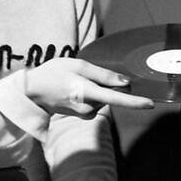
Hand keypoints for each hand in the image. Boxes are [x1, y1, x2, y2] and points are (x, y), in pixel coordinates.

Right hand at [24, 58, 155, 116]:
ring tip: (74, 81)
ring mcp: (84, 113)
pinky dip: (90, 94)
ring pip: (102, 99)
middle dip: (105, 84)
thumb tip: (125, 82)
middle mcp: (87, 107)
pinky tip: (74, 89)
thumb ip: (103, 74)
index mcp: (87, 92)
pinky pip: (94, 102)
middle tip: (83, 74)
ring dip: (95, 89)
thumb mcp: (77, 66)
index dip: (135, 102)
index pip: (116, 99)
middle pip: (110, 95)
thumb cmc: (52, 74)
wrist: (31, 92)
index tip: (150, 104)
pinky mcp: (81, 115)